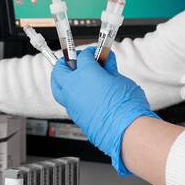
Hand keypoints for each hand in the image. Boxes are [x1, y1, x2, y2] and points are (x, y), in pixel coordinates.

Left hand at [50, 48, 156, 175]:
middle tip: (76, 60)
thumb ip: (110, 70)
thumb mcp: (121, 81)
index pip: (83, 56)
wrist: (126, 132)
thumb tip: (106, 63)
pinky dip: (70, 95)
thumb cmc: (127, 107)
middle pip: (60, 69)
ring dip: (63, 80)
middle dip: (66, 62)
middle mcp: (74, 88)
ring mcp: (72, 104)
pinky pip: (66, 101)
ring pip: (58, 87)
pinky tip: (82, 95)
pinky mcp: (75, 117)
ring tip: (74, 77)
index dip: (90, 53)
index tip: (96, 53)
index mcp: (86, 74)